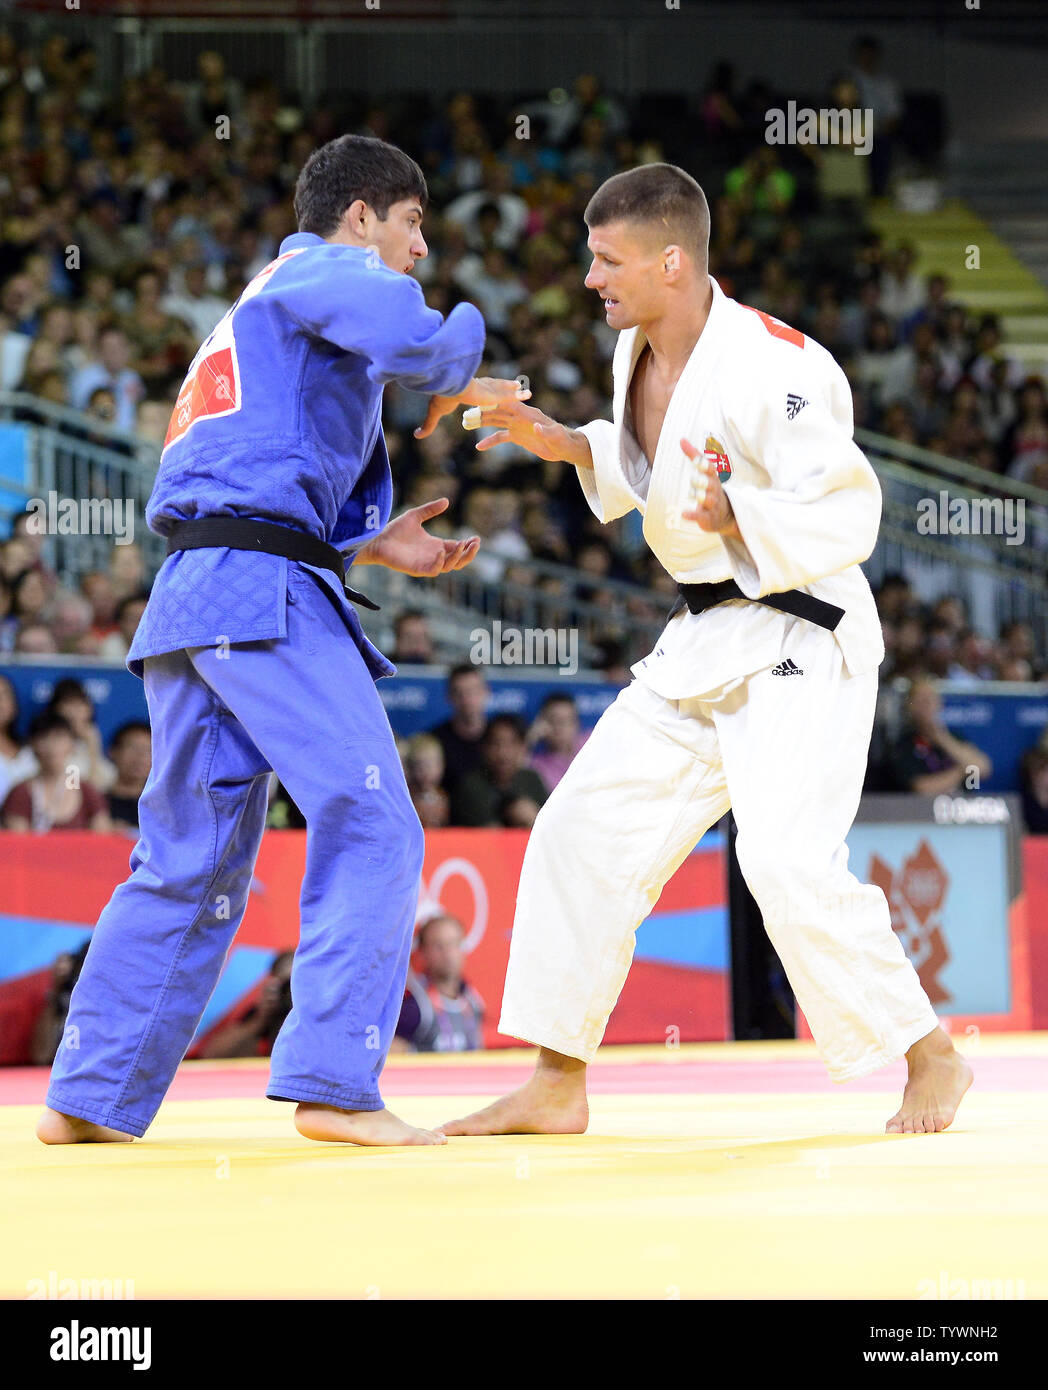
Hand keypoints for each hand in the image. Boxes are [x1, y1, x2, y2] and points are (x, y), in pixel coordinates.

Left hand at [355, 498, 479, 576]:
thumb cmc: (394, 529)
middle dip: (469, 554)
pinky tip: (442, 551)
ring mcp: (426, 564)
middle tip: (476, 543)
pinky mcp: (417, 569)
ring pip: (449, 566)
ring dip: (458, 557)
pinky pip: (434, 570)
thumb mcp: (415, 515)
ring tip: (461, 544)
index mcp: (435, 545)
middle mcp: (433, 556)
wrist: (377, 539)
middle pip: (458, 561)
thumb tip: (447, 501)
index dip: (468, 544)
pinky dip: (440, 563)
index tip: (476, 538)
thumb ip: (431, 510)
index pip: (457, 548)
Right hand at [414, 376, 530, 439]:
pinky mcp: (494, 392)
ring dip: (516, 392)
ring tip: (527, 392)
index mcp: (468, 391)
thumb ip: (429, 425)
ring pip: (506, 390)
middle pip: (496, 389)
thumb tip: (416, 436)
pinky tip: (527, 394)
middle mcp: (480, 388)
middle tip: (516, 389)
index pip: (480, 392)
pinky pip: (509, 394)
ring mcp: (488, 388)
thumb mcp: (434, 413)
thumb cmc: (440, 395)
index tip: (492, 394)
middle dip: (506, 389)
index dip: (487, 392)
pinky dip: (518, 395)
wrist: (447, 384)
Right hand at [469, 399, 592, 467]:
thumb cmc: (563, 441)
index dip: (496, 402)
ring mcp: (517, 425)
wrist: (564, 447)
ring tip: (466, 424)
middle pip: (498, 411)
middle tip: (466, 414)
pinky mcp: (517, 435)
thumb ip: (547, 431)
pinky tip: (479, 447)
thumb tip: (537, 427)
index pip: (510, 405)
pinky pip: (500, 436)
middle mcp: (521, 417)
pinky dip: (490, 440)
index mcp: (529, 415)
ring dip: (482, 422)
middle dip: (483, 412)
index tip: (482, 401)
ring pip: (496, 421)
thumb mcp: (556, 437)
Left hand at [679, 437, 740, 538]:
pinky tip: (684, 513)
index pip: (710, 468)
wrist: (726, 515)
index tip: (694, 458)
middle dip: (702, 481)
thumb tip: (682, 439)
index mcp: (713, 478)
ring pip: (707, 499)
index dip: (702, 463)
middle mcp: (715, 490)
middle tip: (694, 480)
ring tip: (691, 495)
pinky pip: (701, 516)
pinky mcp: (708, 518)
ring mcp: (712, 504)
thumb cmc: (712, 490)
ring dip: (699, 496)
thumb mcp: (706, 474)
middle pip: (710, 483)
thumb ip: (695, 457)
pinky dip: (693, 514)